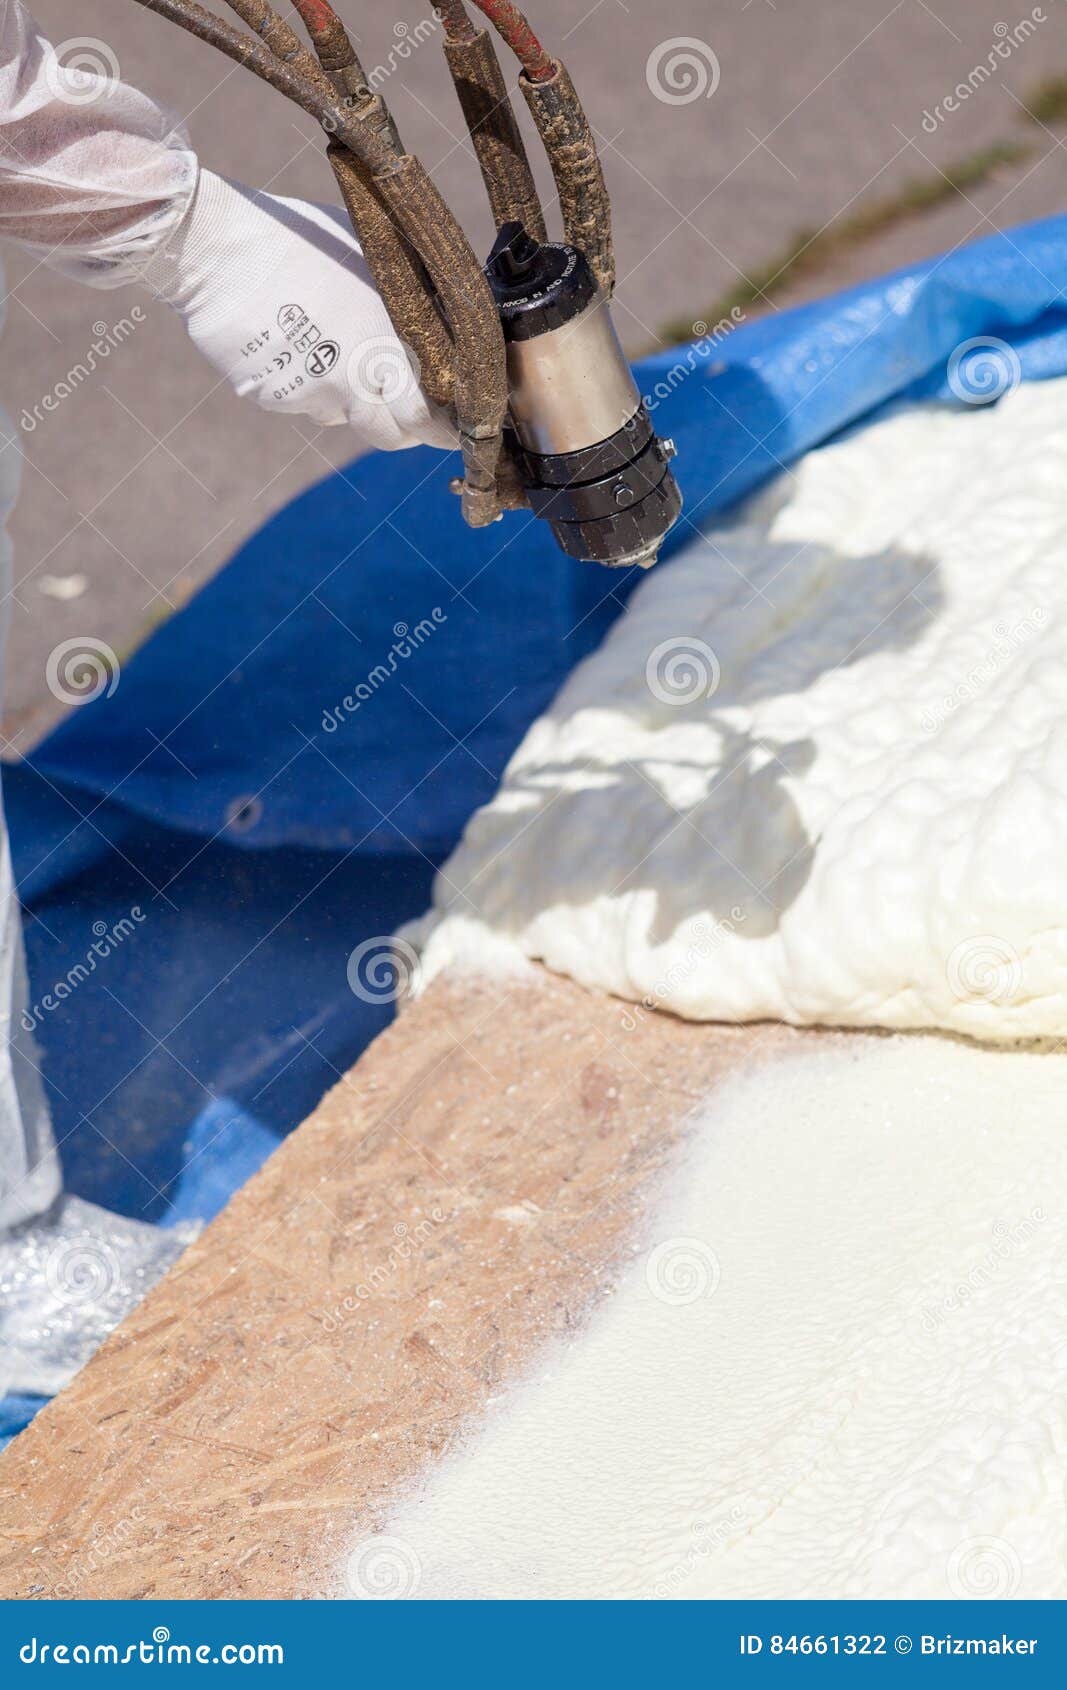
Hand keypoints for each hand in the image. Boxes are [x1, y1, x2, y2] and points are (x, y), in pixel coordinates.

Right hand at [140, 169, 455, 451]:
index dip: (445, 425)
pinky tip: (296, 341)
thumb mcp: (376, 254)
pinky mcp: (277, 400)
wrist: (218, 249)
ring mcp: (314, 394)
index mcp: (390, 343)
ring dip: (357, 405)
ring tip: (349, 362)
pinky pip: (307, 401)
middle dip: (409, 430)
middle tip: (413, 413)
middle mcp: (356, 379)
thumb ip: (412, 295)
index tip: (453, 421)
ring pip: (350, 419)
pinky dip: (309, 382)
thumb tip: (446, 314)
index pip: (432, 415)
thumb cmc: (303, 237)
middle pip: (397, 435)